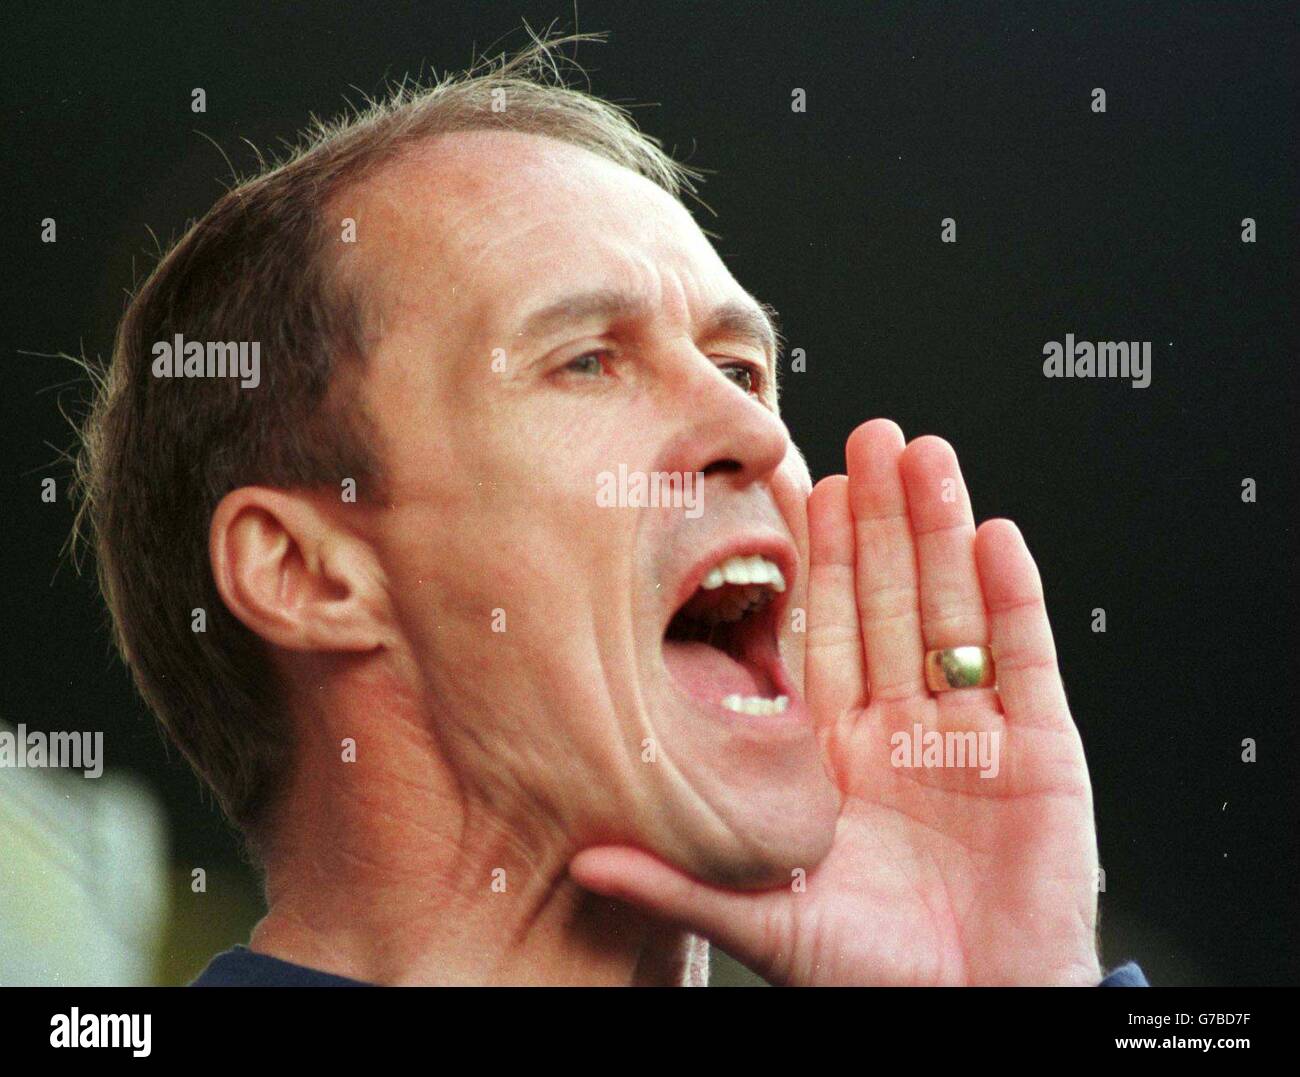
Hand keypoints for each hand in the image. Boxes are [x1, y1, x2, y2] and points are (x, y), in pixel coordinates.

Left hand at [571, 420, 1101, 984]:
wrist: (980, 1017)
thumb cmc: (873, 977)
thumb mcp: (765, 921)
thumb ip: (679, 880)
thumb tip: (583, 853)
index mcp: (827, 751)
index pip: (812, 632)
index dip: (806, 561)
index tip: (790, 488)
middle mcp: (894, 726)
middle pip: (883, 600)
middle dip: (875, 520)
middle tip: (863, 437)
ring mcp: (966, 730)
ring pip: (948, 609)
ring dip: (937, 532)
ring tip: (922, 457)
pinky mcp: (1038, 749)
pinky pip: (1023, 658)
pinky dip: (1011, 597)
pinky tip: (993, 536)